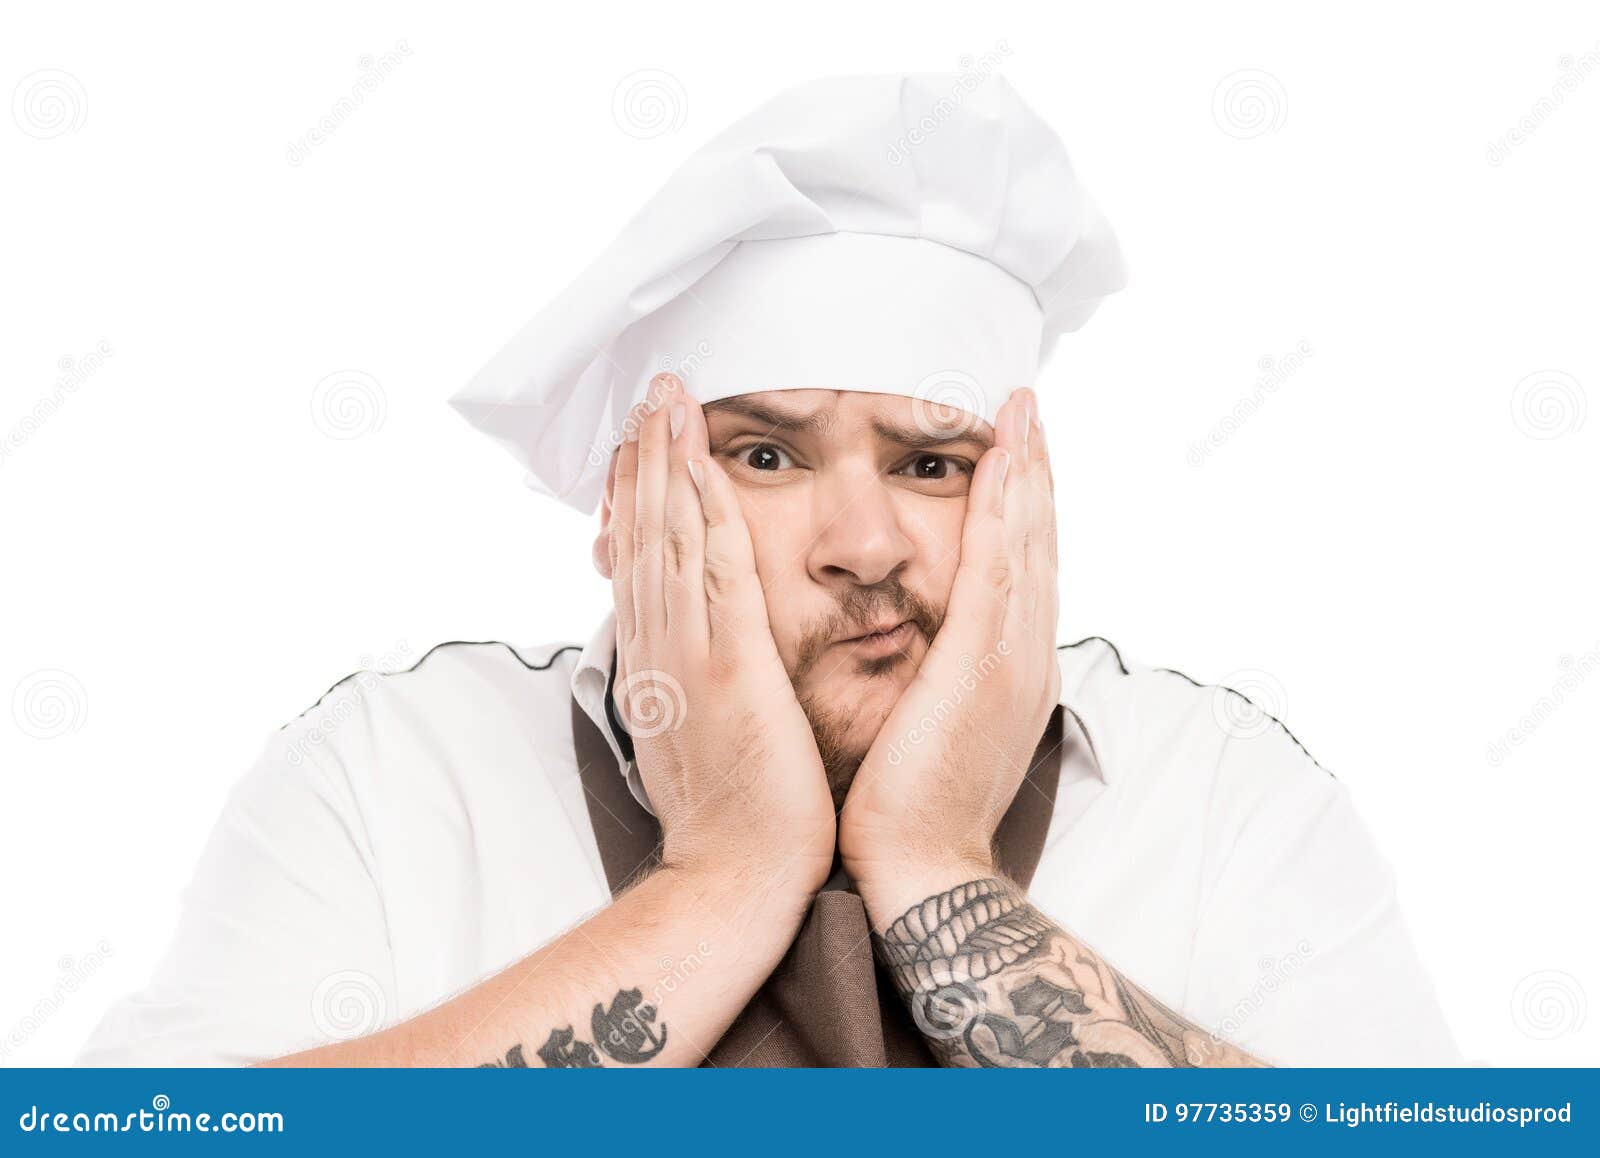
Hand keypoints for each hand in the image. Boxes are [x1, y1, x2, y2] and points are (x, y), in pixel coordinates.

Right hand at [609, 373, 835, 909]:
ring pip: (669, 539)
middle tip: (650, 394)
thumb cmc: (735, 815)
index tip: (647, 443)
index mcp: (659, 663)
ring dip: (667, 464)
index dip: (643, 496)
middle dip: (647, 459)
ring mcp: (686, 653)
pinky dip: (701, 511)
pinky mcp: (724, 665)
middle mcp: (661, 648)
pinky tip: (703, 464)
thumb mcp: (701, 734)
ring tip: (667, 403)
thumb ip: (695, 681)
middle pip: (646, 535)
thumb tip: (698, 653)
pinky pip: (711, 570)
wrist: (738, 877)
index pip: (644, 560)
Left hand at [838, 388, 1061, 922]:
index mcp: (1011, 668)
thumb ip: (940, 679)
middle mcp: (1026, 654)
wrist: (924, 869)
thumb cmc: (912, 807)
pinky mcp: (987, 664)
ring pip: (1027, 544)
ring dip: (1027, 472)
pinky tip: (1004, 463)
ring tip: (1022, 413)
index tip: (1014, 453)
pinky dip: (1006, 511)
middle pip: (1036, 543)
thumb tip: (921, 651)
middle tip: (1028, 408)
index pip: (1021, 568)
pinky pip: (999, 568)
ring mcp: (1015, 657)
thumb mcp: (934, 727)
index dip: (1023, 507)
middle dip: (1034, 472)